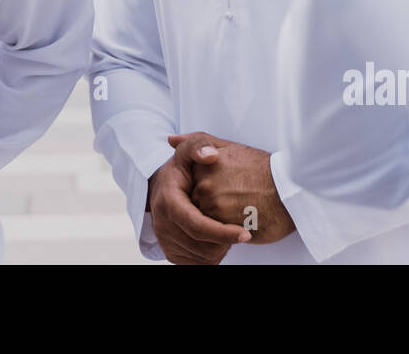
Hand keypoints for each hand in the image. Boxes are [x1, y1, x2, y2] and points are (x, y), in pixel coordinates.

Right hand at [147, 134, 251, 264]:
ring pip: (201, 258)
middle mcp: (162, 224)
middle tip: (242, 231)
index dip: (223, 232)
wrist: (163, 184)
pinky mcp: (171, 252)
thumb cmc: (182, 168)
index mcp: (167, 201)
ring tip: (230, 232)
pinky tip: (219, 240)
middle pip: (202, 246)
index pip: (198, 225)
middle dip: (225, 242)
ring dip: (220, 249)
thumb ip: (198, 145)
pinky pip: (197, 264)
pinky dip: (212, 256)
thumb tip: (211, 155)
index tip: (246, 233)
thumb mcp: (189, 150)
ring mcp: (165, 240)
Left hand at [171, 132, 295, 244]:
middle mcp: (204, 185)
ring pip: (203, 218)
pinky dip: (223, 229)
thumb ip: (198, 143)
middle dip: (210, 203)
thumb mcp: (230, 147)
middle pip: (195, 202)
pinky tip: (240, 218)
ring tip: (239, 207)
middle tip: (234, 196)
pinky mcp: (224, 226)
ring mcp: (214, 206)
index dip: (207, 187)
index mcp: (203, 165)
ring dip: (217, 216)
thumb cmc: (262, 169)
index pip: (189, 183)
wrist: (290, 189)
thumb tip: (171, 139)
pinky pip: (213, 233)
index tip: (225, 185)